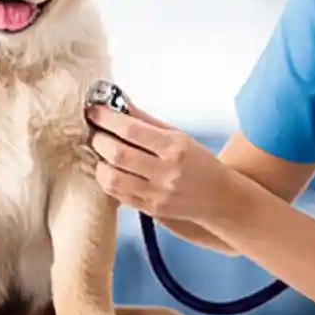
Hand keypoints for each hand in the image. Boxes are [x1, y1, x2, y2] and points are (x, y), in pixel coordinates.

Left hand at [84, 99, 235, 224]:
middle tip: (96, 132)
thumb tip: (118, 104)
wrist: (219, 198)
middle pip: (118, 154)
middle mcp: (166, 171)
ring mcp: (157, 194)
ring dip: (100, 162)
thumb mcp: (178, 135)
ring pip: (112, 178)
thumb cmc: (199, 162)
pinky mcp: (150, 210)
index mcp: (175, 147)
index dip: (107, 118)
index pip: (131, 130)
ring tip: (102, 153)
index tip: (95, 111)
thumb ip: (146, 120)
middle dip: (99, 139)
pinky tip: (109, 170)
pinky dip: (107, 180)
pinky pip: (117, 195)